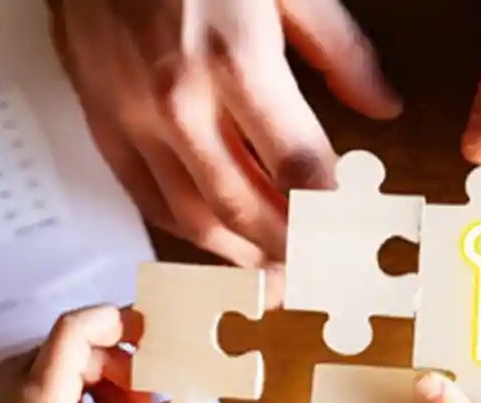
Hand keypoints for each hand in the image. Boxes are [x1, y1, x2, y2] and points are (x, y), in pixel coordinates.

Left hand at [0, 305, 179, 402]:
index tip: (153, 337)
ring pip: (78, 355)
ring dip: (111, 380)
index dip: (117, 322)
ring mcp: (12, 377)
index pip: (76, 328)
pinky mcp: (15, 385)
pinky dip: (92, 387)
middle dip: (124, 368)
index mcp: (40, 392)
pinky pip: (64, 367)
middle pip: (85, 345)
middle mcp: (17, 374)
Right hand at [52, 0, 400, 271]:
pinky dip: (184, 230)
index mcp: (234, 60)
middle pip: (245, 209)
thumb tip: (382, 104)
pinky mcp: (98, 116)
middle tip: (322, 275)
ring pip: (191, 218)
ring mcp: (131, 114)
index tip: (358, 240)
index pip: (299, 169)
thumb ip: (339, 49)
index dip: (333, 216)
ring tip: (275, 272)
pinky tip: (215, 240)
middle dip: (290, 254)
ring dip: (239, 256)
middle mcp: (178, 100)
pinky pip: (144, 196)